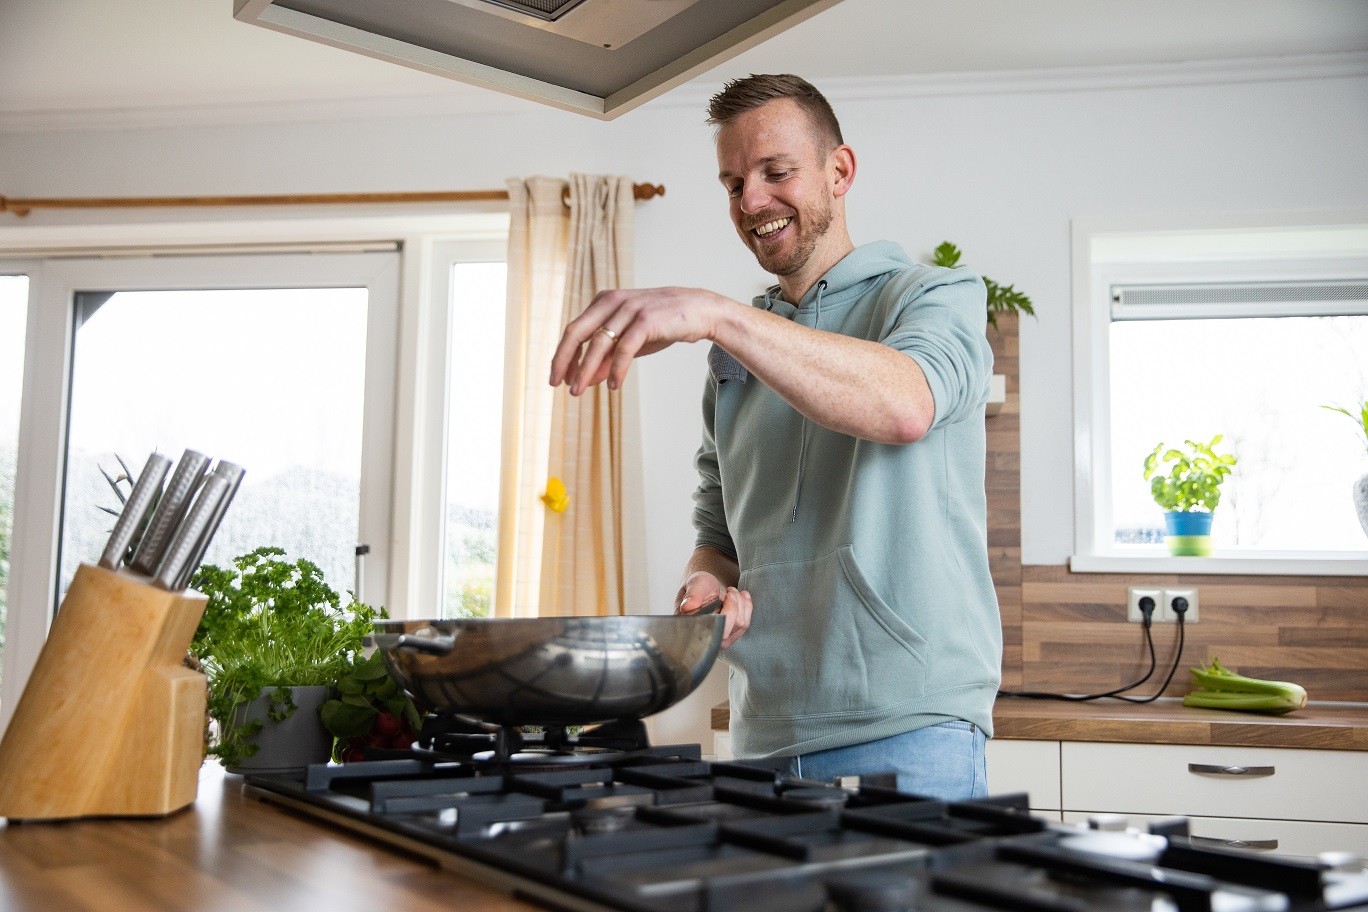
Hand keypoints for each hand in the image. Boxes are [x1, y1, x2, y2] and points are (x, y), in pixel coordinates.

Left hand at [549, 286, 730, 394]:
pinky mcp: (646, 319)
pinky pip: (624, 348)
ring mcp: (629, 308)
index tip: (556, 378)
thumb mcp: (630, 342)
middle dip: (564, 360)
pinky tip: (612, 386)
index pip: (574, 330)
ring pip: (599, 342)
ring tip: (578, 391)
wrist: (699, 311)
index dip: (562, 355)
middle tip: (556, 384)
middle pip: (577, 332)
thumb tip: (584, 380)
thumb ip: (606, 357)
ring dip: (586, 369)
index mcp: (604, 301)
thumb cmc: (662, 324)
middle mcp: (612, 301)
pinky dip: (616, 369)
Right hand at [677, 572, 751, 649]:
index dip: (724, 613)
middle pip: (728, 629)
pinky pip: (745, 624)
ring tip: (731, 593)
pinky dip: (746, 607)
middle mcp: (704, 635)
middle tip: (729, 592)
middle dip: (733, 606)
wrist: (709, 587)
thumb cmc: (700, 586)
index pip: (712, 629)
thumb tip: (687, 607)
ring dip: (740, 604)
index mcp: (691, 624)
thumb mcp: (695, 583)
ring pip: (739, 625)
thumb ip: (692, 594)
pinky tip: (741, 598)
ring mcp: (718, 638)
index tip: (724, 597)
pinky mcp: (730, 636)